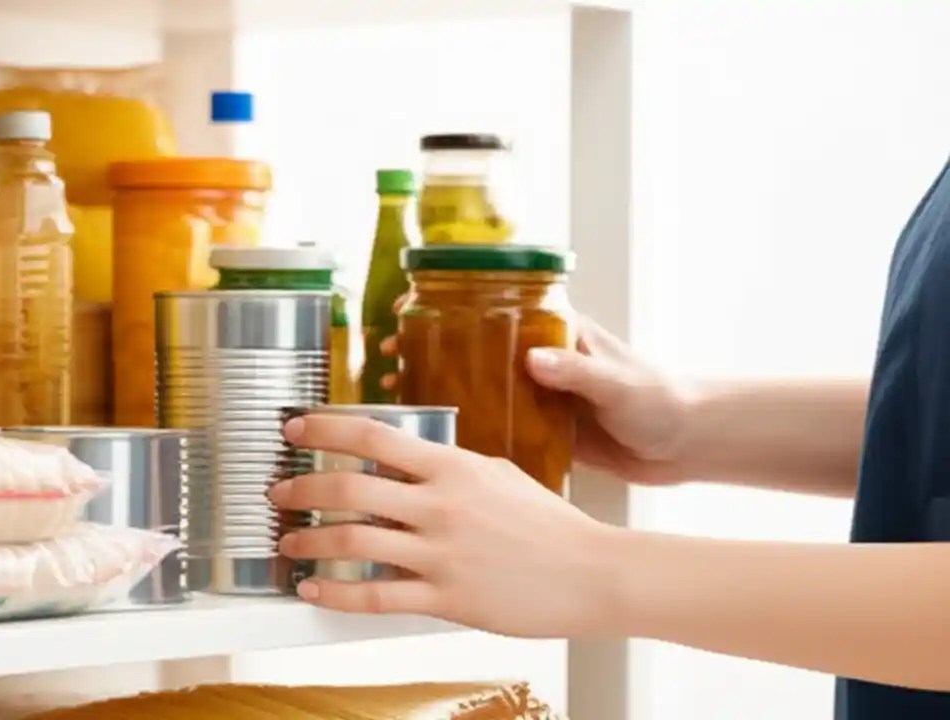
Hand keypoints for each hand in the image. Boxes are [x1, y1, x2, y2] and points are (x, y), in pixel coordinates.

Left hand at [268, 414, 619, 637]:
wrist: (594, 573)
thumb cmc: (549, 523)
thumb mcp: (499, 474)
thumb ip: (450, 467)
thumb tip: (410, 458)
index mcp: (452, 467)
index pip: (372, 436)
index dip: (323, 429)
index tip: (293, 429)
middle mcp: (440, 505)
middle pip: (349, 488)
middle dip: (301, 488)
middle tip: (278, 493)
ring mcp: (441, 553)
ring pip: (353, 542)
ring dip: (309, 541)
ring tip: (289, 543)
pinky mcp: (447, 598)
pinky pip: (376, 597)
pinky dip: (336, 593)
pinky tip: (314, 589)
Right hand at [381, 313, 693, 483]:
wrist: (688, 445)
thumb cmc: (663, 401)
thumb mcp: (620, 384)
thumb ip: (579, 371)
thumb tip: (533, 358)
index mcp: (557, 333)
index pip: (492, 307)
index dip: (446, 307)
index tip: (406, 312)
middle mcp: (540, 359)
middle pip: (473, 347)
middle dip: (428, 350)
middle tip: (386, 363)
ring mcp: (538, 396)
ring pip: (477, 386)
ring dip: (439, 390)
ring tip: (396, 399)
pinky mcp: (542, 430)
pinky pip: (495, 423)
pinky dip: (467, 427)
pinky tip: (435, 441)